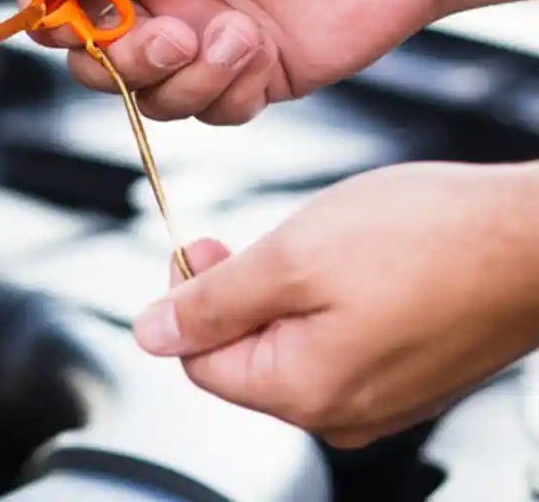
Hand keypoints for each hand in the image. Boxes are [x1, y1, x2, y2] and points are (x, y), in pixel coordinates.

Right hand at [19, 0, 438, 124]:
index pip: (63, 0)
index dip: (55, 20)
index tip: (67, 25)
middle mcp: (162, 2)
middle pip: (96, 64)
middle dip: (127, 59)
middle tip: (175, 34)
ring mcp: (202, 46)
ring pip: (151, 98)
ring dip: (190, 75)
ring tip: (241, 33)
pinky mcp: (246, 82)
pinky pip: (209, 113)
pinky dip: (230, 89)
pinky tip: (264, 50)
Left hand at [132, 161, 538, 447]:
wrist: (538, 236)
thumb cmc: (430, 239)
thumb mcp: (290, 259)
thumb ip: (212, 303)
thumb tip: (151, 333)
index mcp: (304, 393)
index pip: (200, 362)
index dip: (186, 300)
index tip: (198, 248)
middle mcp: (342, 414)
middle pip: (244, 358)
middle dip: (237, 295)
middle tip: (256, 241)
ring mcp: (381, 399)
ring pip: (291, 346)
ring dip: (284, 294)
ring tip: (318, 246)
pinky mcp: (410, 375)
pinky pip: (339, 343)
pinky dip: (328, 303)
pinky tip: (355, 265)